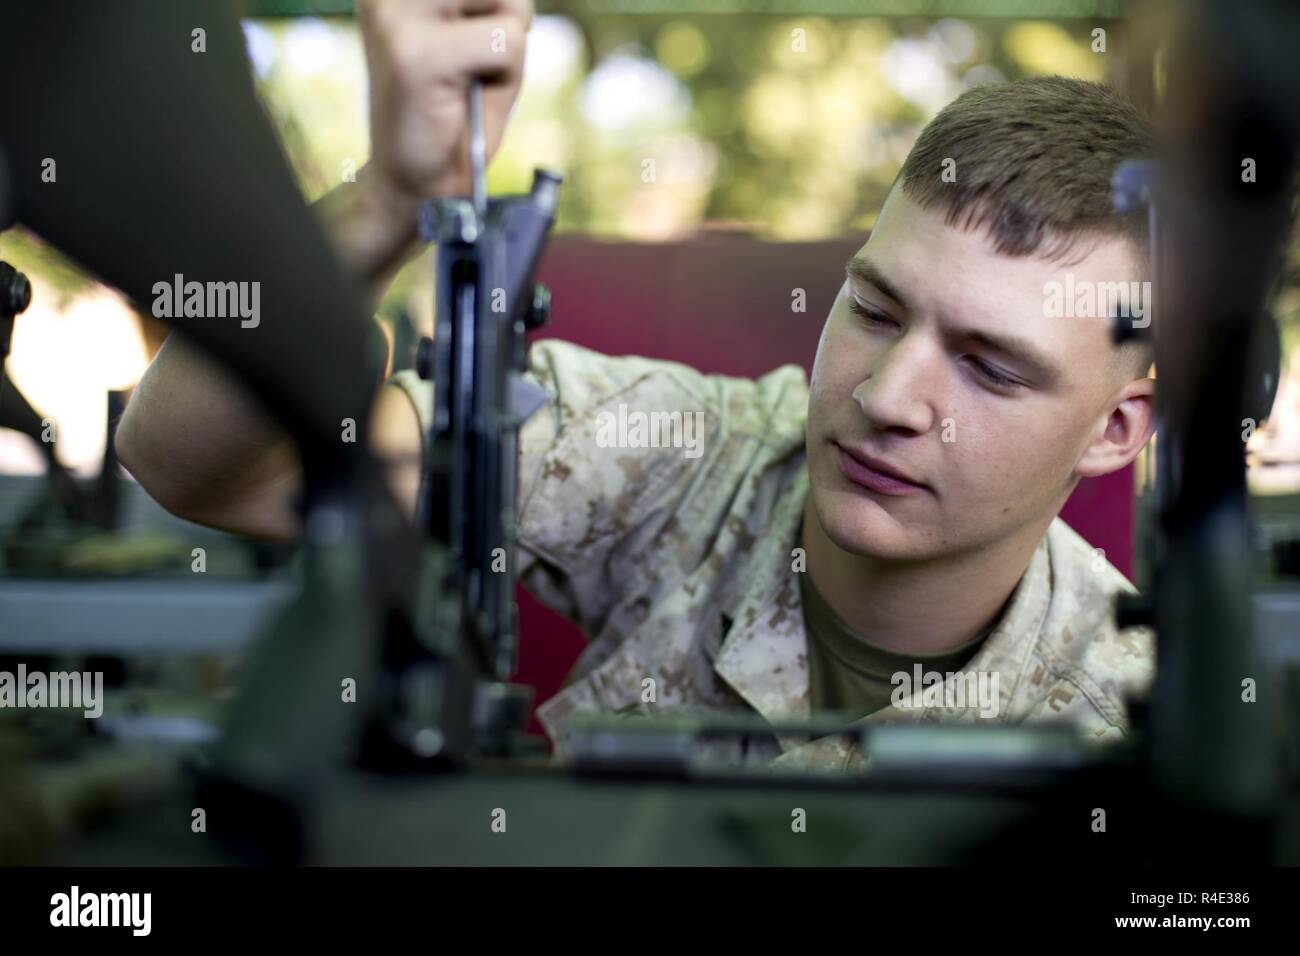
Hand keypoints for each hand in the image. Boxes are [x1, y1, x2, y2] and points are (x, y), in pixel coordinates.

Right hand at [357, 0, 531, 218]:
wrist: (418, 186)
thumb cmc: (455, 116)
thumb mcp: (479, 40)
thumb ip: (495, 2)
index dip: (500, 10)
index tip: (467, 53)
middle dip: (510, 28)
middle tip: (474, 73)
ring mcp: (397, 16)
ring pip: (510, 4)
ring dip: (507, 55)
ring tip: (470, 85)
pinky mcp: (417, 54)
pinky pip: (508, 42)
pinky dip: (506, 81)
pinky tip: (466, 102)